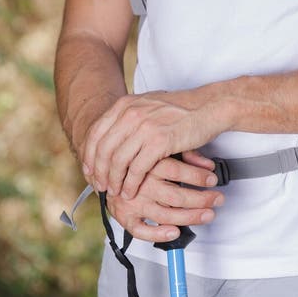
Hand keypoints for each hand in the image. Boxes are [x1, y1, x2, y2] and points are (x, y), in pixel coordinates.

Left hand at [82, 88, 228, 198]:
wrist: (208, 106)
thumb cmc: (181, 109)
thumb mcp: (148, 105)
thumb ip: (129, 117)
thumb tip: (111, 137)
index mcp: (126, 104)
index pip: (96, 132)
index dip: (89, 155)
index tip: (89, 170)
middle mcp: (131, 113)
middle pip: (104, 149)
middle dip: (99, 172)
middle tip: (100, 186)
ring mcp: (144, 127)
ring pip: (118, 161)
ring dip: (114, 181)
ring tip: (115, 192)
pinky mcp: (159, 141)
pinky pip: (137, 169)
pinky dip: (131, 184)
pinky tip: (131, 192)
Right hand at [105, 152, 224, 242]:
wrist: (106, 169)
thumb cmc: (138, 160)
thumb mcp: (160, 149)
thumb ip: (184, 154)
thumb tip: (207, 164)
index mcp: (148, 163)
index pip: (177, 171)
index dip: (198, 176)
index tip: (213, 179)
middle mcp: (140, 183)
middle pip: (176, 196)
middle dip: (201, 199)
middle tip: (217, 199)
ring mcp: (132, 202)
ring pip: (165, 215)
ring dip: (190, 217)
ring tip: (208, 215)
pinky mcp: (125, 217)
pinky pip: (142, 231)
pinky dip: (159, 233)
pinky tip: (176, 232)